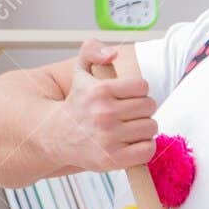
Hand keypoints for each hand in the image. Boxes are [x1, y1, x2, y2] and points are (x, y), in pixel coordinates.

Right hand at [49, 39, 158, 172]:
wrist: (57, 136)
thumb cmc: (77, 103)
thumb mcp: (80, 70)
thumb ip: (93, 50)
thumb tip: (113, 54)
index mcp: (100, 91)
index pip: (142, 86)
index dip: (139, 91)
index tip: (129, 96)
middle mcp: (105, 114)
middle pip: (149, 106)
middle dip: (142, 109)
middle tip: (130, 114)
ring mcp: (109, 138)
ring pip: (151, 128)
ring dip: (144, 128)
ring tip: (130, 128)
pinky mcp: (113, 159)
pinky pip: (147, 150)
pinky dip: (144, 147)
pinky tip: (132, 143)